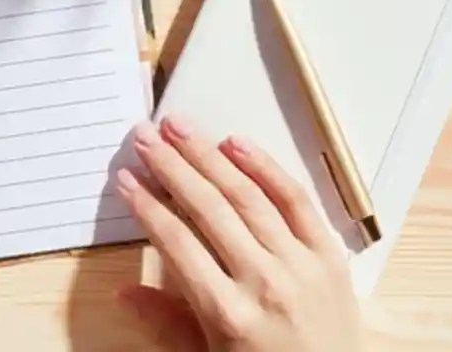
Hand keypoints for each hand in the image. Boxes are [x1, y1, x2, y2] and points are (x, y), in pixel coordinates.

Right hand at [116, 117, 360, 351]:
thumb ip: (166, 325)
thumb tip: (122, 291)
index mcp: (228, 315)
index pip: (177, 245)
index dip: (147, 207)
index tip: (125, 178)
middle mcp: (264, 283)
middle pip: (209, 210)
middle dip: (172, 167)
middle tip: (145, 136)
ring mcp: (301, 264)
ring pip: (248, 196)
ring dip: (209, 155)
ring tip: (179, 126)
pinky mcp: (329, 253)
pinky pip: (296, 200)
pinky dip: (266, 167)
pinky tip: (236, 142)